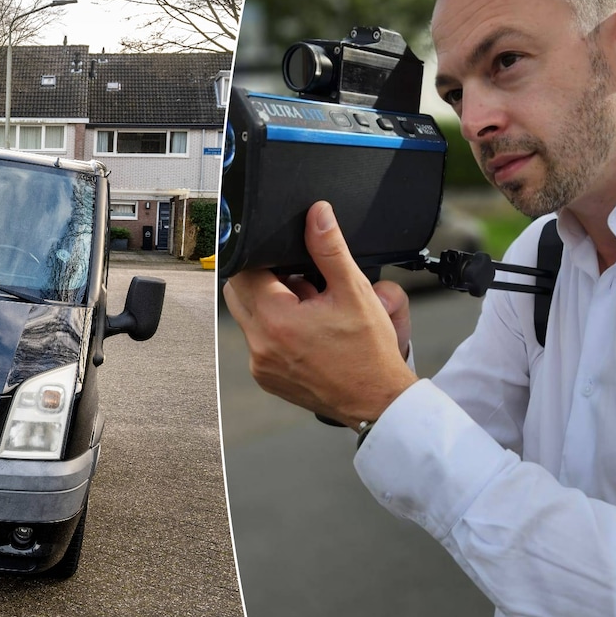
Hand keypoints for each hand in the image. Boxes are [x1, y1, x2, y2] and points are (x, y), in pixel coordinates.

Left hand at [221, 201, 417, 428]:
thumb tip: (318, 214)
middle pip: (238, 293)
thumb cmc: (368, 354)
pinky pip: (257, 342)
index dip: (264, 260)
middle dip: (263, 280)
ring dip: (269, 306)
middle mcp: (259, 344)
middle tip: (300, 284)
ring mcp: (260, 364)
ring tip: (307, 310)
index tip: (287, 261)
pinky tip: (305, 333)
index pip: (244, 271)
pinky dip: (274, 331)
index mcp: (275, 320)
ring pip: (248, 318)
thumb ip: (330, 248)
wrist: (377, 402)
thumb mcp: (353, 291)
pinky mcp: (265, 377)